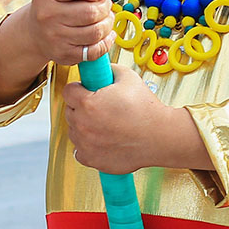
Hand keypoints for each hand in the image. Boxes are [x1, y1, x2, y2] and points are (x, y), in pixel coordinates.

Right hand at [0, 0, 118, 107]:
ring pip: (96, 32)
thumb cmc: (57, 3)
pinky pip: (95, 51)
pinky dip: (105, 42)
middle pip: (90, 12)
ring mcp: (55, 37)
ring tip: (104, 19)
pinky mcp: (64, 54)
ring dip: (107, 24)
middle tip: (104, 6)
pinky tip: (103, 34)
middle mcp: (47, 14)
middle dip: (105, 7)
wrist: (36, 31)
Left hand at [62, 63, 212, 173]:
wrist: (160, 136)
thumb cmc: (146, 110)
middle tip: (99, 106)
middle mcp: (83, 125)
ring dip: (83, 126)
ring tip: (104, 123)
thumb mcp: (128, 77)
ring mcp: (86, 144)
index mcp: (88, 103)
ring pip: (74, 131)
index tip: (85, 90)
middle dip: (81, 107)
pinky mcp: (91, 159)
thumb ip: (109, 70)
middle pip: (69, 111)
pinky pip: (79, 150)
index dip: (78, 88)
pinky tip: (101, 138)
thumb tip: (101, 69)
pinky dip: (87, 145)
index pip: (68, 91)